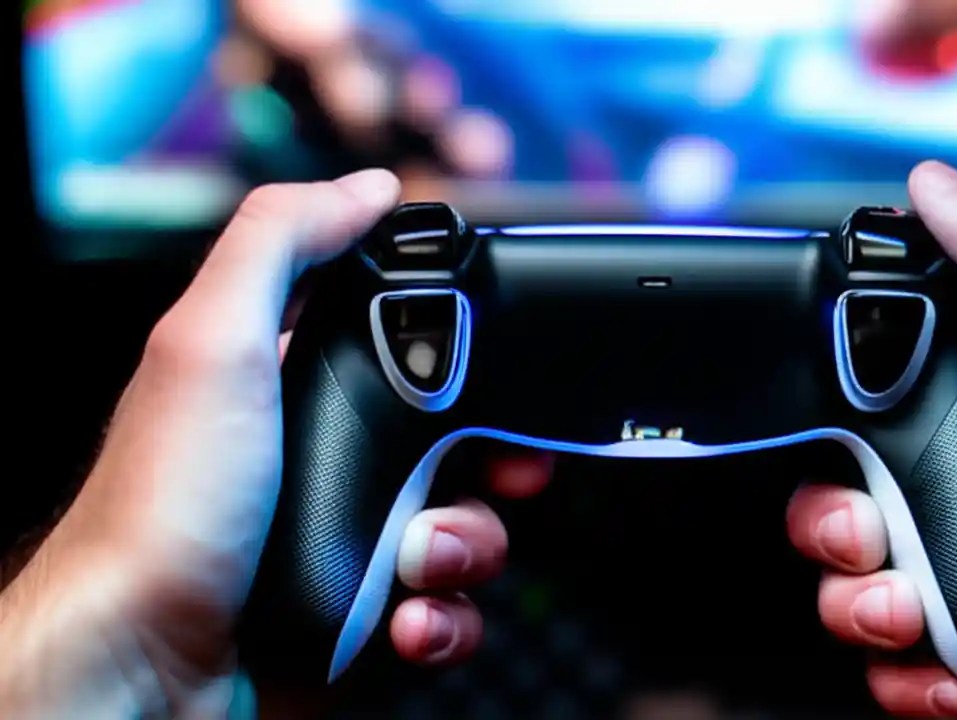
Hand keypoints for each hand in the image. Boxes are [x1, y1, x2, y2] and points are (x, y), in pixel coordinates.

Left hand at [0, 171, 519, 716]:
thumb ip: (281, 245)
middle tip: (496, 478)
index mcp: (301, 388)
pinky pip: (451, 608)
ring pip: (473, 531)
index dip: (472, 363)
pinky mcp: (371, 615)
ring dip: (468, 549)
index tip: (503, 382)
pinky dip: (446, 619)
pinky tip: (405, 621)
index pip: (419, 355)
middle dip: (495, 469)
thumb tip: (367, 189)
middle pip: (467, 447)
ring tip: (414, 562)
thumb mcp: (212, 344)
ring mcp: (356, 541)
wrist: (145, 667)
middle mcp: (334, 464)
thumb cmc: (163, 509)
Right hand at [787, 161, 956, 716]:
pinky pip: (870, 650)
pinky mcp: (945, 639)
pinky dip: (900, 665)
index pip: (856, 393)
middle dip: (838, 529)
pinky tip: (955, 657)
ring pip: (836, 580)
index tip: (852, 438)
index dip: (831, 416)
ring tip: (926, 611)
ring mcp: (950, 563)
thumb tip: (937, 182)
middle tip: (885, 540)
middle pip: (826, 492)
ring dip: (865, 607)